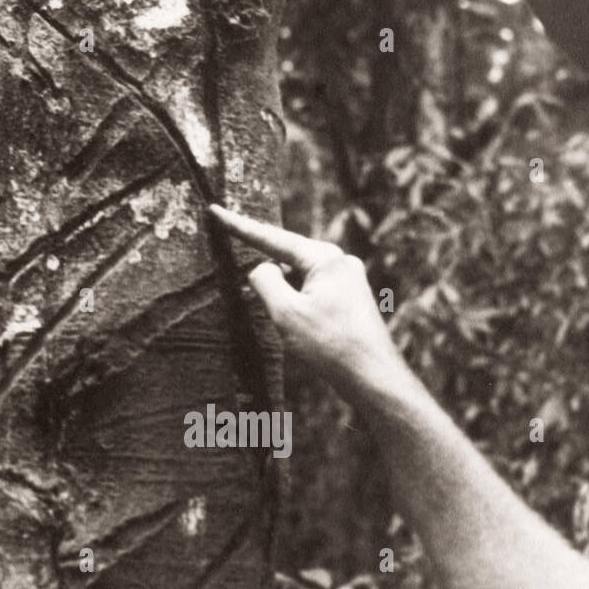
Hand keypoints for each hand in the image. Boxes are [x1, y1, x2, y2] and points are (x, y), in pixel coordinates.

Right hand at [207, 204, 404, 397]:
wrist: (374, 376)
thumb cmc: (330, 345)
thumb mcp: (285, 312)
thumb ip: (264, 281)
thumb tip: (262, 268)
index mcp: (324, 258)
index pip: (273, 238)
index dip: (240, 226)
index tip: (215, 211)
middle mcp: (340, 262)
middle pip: (288, 260)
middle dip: (272, 281)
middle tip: (276, 313)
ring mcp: (349, 281)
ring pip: (301, 281)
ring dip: (288, 301)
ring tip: (302, 336)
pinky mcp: (351, 300)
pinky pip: (314, 294)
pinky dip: (300, 308)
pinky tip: (306, 334)